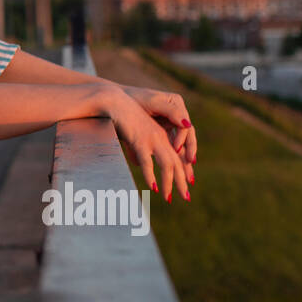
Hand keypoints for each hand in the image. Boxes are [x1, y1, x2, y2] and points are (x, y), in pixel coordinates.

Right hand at [101, 86, 193, 201]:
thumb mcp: (135, 136)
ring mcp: (153, 139)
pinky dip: (151, 176)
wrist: (115, 103)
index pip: (178, 157)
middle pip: (178, 162)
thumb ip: (139, 151)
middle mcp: (161, 138)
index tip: (186, 186)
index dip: (183, 172)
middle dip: (181, 182)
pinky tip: (153, 187)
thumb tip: (139, 165)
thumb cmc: (123, 118)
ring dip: (169, 183)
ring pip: (167, 164)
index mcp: (162, 136)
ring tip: (168, 198)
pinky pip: (148, 162)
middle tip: (185, 197)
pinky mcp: (140, 140)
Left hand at [119, 84, 197, 166]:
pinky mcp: (162, 133)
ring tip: (188, 177)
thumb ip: (170, 111)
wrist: (118, 101)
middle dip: (189, 152)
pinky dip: (174, 159)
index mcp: (177, 104)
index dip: (182, 139)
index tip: (176, 149)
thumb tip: (187, 124)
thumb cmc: (135, 98)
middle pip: (187, 137)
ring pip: (181, 145)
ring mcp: (170, 124)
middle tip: (190, 166)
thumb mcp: (152, 102)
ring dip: (184, 161)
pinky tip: (176, 172)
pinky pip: (171, 147)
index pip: (185, 126)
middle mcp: (177, 115)